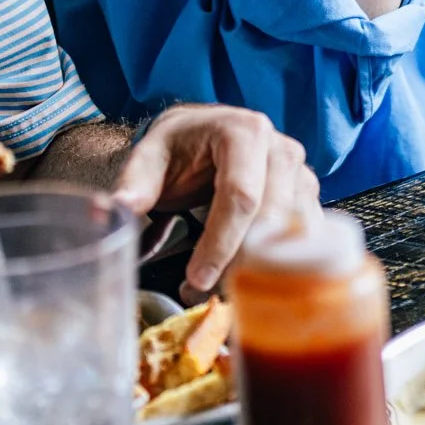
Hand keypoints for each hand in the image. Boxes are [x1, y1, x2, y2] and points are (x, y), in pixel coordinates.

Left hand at [112, 105, 321, 302]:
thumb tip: (115, 209)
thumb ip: (135, 182)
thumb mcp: (151, 155)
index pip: (241, 196)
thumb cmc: (181, 146)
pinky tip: (251, 279)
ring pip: (294, 233)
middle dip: (241, 262)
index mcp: (245, 132)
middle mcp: (283, 150)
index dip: (221, 243)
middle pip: (273, 219)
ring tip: (222, 289)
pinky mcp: (309, 197)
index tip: (197, 278)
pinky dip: (281, 264)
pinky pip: (305, 239)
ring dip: (263, 268)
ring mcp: (302, 174)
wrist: (210, 132)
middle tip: (203, 292)